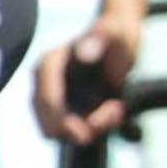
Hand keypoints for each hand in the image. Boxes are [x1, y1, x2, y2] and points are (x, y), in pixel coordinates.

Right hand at [33, 15, 141, 146]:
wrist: (121, 41)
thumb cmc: (116, 33)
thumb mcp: (115, 33)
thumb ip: (101, 38)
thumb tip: (84, 53)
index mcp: (49, 64)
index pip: (46, 100)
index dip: (62, 121)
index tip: (86, 134)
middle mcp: (45, 82)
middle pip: (49, 123)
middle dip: (81, 129)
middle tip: (113, 115)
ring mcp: (53, 97)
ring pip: (62, 132)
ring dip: (92, 129)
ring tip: (117, 108)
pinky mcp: (66, 109)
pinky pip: (74, 131)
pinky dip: (95, 129)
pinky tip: (114, 111)